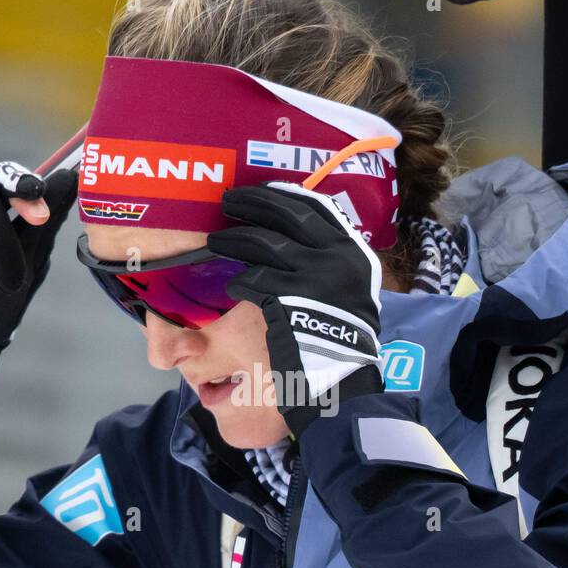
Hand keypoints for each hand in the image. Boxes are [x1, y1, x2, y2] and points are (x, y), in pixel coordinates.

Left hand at [208, 182, 383, 435]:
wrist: (343, 376)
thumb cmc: (341, 335)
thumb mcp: (349, 287)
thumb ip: (328, 258)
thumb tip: (289, 232)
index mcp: (353, 251)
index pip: (315, 207)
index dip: (283, 195)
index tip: (259, 190)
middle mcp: (337, 258)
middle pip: (286, 216)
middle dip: (252, 205)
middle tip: (227, 201)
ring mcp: (315, 277)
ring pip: (264, 245)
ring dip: (234, 240)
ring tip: (214, 241)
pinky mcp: (291, 300)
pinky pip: (255, 280)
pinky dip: (240, 281)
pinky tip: (232, 284)